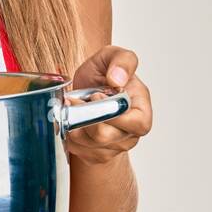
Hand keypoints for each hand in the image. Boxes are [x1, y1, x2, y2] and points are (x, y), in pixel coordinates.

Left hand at [64, 45, 152, 163]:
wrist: (87, 91)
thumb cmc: (104, 74)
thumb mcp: (113, 56)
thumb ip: (122, 61)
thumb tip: (117, 79)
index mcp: (142, 112)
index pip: (136, 123)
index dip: (113, 112)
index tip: (95, 95)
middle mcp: (130, 134)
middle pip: (105, 136)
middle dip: (84, 116)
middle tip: (73, 99)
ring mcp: (113, 147)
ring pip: (87, 143)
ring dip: (73, 123)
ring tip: (71, 106)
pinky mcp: (95, 155)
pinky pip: (78, 149)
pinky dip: (69, 132)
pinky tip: (71, 119)